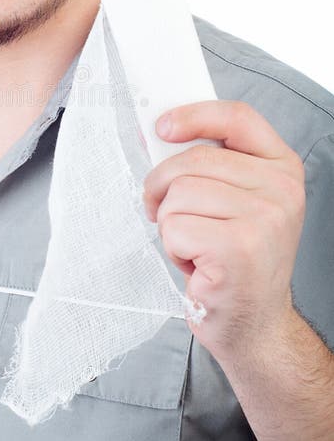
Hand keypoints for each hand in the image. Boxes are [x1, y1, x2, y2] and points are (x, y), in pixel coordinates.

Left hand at [142, 100, 305, 362]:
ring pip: (178, 193)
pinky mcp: (238, 248)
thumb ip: (205, 164)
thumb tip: (158, 130)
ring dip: (171, 224)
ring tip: (195, 245)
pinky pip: (175, 226)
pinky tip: (197, 264)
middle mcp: (281, 190)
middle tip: (169, 214)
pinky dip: (173, 248)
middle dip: (164, 187)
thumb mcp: (232, 200)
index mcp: (281, 169)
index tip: (162, 126)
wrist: (254, 324)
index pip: (237, 117)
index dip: (194, 115)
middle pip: (192, 159)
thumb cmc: (234, 260)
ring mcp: (264, 219)